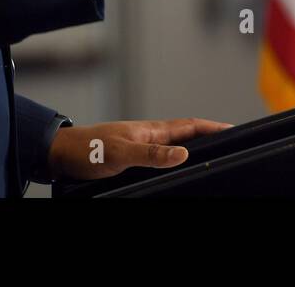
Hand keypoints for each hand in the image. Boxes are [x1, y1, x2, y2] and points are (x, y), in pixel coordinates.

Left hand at [48, 117, 232, 180]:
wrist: (60, 154)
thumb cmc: (87, 149)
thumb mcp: (122, 153)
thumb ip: (152, 153)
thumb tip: (184, 154)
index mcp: (151, 129)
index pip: (190, 126)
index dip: (213, 127)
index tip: (234, 129)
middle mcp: (148, 136)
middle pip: (186, 135)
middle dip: (209, 137)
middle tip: (230, 142)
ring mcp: (140, 146)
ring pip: (174, 146)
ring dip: (193, 147)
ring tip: (211, 154)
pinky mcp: (131, 158)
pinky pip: (161, 157)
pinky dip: (175, 160)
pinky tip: (177, 168)